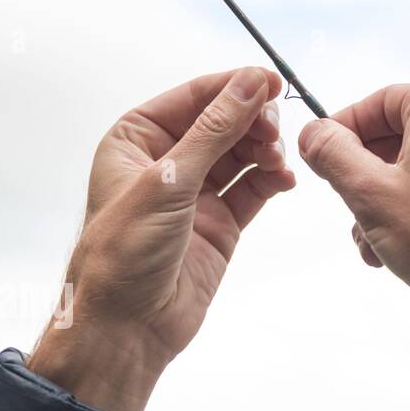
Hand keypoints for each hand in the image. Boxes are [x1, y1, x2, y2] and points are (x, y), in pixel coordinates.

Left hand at [29, 67, 295, 410]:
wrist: (127, 329)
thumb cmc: (124, 253)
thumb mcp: (169, 181)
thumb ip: (216, 130)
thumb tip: (250, 83)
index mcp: (136, 140)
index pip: (194, 98)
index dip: (234, 87)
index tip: (272, 82)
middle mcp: (167, 161)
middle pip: (225, 122)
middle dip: (254, 121)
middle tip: (274, 132)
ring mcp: (196, 192)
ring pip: (244, 153)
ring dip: (266, 149)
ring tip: (278, 160)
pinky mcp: (222, 221)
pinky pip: (256, 187)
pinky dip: (274, 178)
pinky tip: (285, 178)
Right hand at [298, 84, 409, 343]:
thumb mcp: (368, 192)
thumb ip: (332, 154)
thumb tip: (314, 132)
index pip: (383, 99)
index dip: (346, 123)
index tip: (322, 153)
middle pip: (398, 134)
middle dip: (362, 172)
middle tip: (344, 202)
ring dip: (381, 200)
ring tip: (367, 241)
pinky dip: (408, 211)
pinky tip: (391, 251)